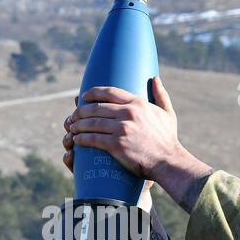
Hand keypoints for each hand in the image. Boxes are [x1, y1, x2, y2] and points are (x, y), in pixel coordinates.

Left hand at [65, 77, 183, 182]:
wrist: (168, 161)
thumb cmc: (168, 139)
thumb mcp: (167, 113)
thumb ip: (161, 95)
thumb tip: (155, 78)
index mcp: (137, 103)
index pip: (109, 92)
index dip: (92, 93)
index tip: (83, 97)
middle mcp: (127, 113)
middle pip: (96, 107)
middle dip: (81, 111)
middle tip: (74, 115)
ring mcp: (121, 128)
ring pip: (91, 122)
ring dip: (78, 124)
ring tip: (72, 127)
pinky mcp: (116, 144)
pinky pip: (93, 138)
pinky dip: (82, 138)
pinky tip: (77, 139)